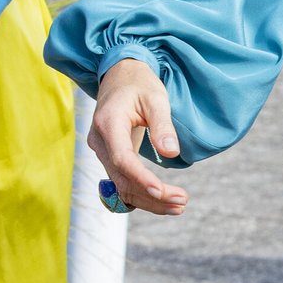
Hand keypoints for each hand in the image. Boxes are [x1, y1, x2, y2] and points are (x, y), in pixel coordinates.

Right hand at [88, 57, 187, 216]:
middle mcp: (99, 141)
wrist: (119, 77)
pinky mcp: (109, 158)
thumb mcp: (156, 98)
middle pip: (122, 179)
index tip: (161, 191)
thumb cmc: (139, 84)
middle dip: (152, 196)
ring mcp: (102, 152)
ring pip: (121, 187)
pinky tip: (163, 201)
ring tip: (179, 206)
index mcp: (108, 123)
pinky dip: (141, 194)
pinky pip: (122, 183)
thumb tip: (172, 152)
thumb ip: (163, 124)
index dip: (140, 178)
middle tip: (183, 202)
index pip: (121, 158)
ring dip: (149, 201)